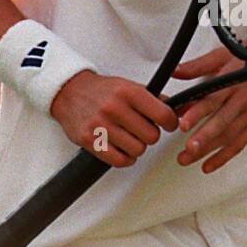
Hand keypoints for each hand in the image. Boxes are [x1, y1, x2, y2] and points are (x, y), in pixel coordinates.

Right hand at [51, 70, 178, 167]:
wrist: (69, 92)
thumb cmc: (101, 91)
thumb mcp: (129, 86)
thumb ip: (153, 98)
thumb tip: (177, 109)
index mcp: (128, 92)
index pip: (163, 114)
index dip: (170, 123)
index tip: (168, 124)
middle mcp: (115, 108)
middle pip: (151, 136)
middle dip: (150, 135)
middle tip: (142, 130)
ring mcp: (101, 125)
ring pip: (137, 150)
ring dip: (137, 147)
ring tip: (129, 138)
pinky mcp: (90, 141)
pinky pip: (120, 161)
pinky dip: (125, 158)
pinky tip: (122, 148)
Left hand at [173, 47, 246, 173]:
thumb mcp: (226, 54)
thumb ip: (199, 66)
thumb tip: (176, 71)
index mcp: (233, 81)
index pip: (213, 99)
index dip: (198, 112)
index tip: (183, 124)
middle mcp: (242, 100)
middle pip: (221, 123)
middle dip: (203, 139)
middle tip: (186, 151)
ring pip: (229, 136)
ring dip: (208, 151)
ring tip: (188, 159)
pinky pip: (240, 143)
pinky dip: (225, 156)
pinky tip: (209, 165)